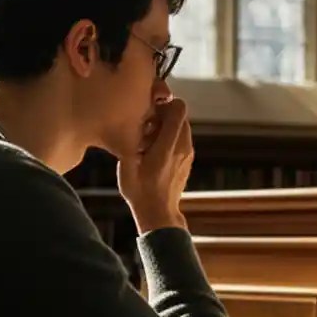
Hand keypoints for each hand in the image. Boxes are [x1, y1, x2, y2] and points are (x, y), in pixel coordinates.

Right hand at [117, 98, 192, 233]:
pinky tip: (156, 150)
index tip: (150, 111)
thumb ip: (131, 141)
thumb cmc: (140, 191)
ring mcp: (188, 153)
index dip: (165, 103)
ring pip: (182, 126)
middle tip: (147, 126)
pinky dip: (171, 137)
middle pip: (181, 115)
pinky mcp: (188, 159)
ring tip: (149, 140)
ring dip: (168, 126)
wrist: (159, 213)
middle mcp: (183, 147)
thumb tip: (133, 122)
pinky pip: (183, 138)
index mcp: (167, 146)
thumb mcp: (127, 166)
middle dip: (164, 114)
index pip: (178, 110)